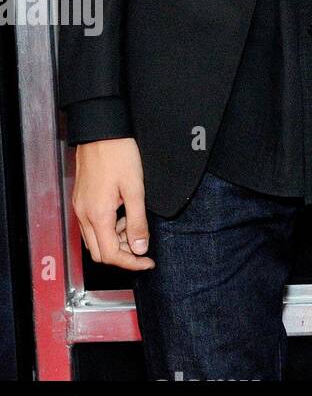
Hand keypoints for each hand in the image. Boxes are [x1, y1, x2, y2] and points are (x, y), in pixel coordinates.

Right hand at [71, 138, 154, 270]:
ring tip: (135, 225)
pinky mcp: (81, 201)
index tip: (147, 262)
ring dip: (116, 241)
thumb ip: (137, 221)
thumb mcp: (135, 188)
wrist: (101, 132)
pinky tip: (123, 215)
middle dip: (122, 255)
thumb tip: (140, 248)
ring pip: (95, 240)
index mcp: (97, 216)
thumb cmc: (119, 155)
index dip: (131, 262)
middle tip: (143, 246)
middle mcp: (84, 216)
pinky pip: (92, 226)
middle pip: (99, 252)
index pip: (110, 255)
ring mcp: (80, 208)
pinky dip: (109, 228)